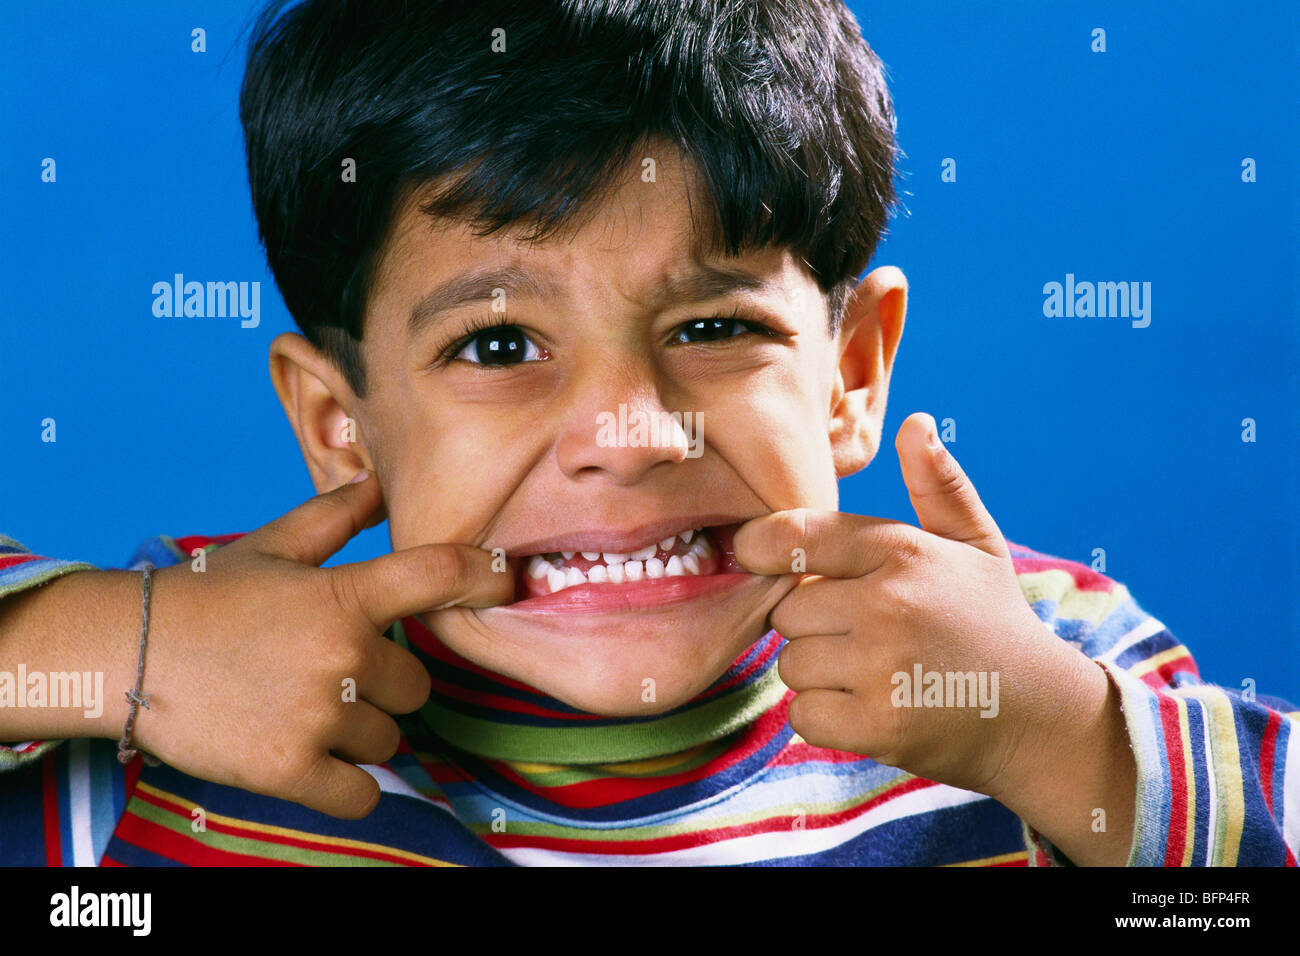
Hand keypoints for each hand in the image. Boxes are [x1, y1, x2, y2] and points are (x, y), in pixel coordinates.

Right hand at [119, 472, 513, 817]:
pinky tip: (317, 763)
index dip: (484, 574)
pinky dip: (348, 786)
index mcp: (342, 595)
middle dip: (385, 684)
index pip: (437, 576)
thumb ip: (335, 517)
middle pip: (416, 685)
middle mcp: (341, 654)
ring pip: (388, 738)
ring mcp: (318, 716)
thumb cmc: (205, 598)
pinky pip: (360, 793)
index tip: (509, 578)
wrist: (125, 654)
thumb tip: (380, 481)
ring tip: (305, 710)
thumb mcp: (271, 546)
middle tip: (331, 674)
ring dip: (360, 732)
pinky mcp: (290, 769)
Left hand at [733, 413, 1103, 797]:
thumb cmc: (993, 621)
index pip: (797, 537)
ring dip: (819, 674)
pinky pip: (804, 714)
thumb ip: (938, 485)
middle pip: (787, 611)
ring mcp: (883, 667)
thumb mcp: (976, 544)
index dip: (761, 547)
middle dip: (811, 625)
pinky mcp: (879, 725)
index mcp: (903, 552)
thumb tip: (915, 423)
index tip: (752, 555)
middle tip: (860, 634)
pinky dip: (827, 718)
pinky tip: (870, 707)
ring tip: (872, 671)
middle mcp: (889, 604)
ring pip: (793, 664)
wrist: (1041, 716)